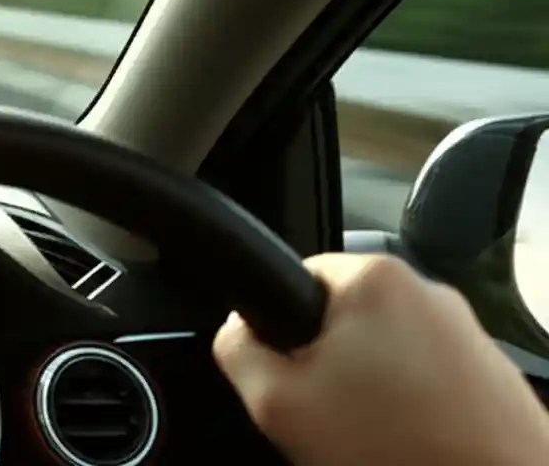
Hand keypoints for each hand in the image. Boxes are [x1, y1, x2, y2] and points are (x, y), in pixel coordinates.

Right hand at [214, 254, 548, 465]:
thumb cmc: (397, 451)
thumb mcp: (277, 403)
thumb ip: (237, 349)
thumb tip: (237, 329)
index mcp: (374, 277)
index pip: (292, 279)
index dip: (278, 334)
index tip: (293, 380)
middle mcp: (426, 289)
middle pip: (339, 320)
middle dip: (326, 367)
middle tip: (330, 418)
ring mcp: (464, 329)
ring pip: (381, 353)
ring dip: (368, 390)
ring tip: (374, 437)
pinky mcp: (487, 369)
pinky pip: (422, 377)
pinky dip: (408, 407)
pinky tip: (406, 443)